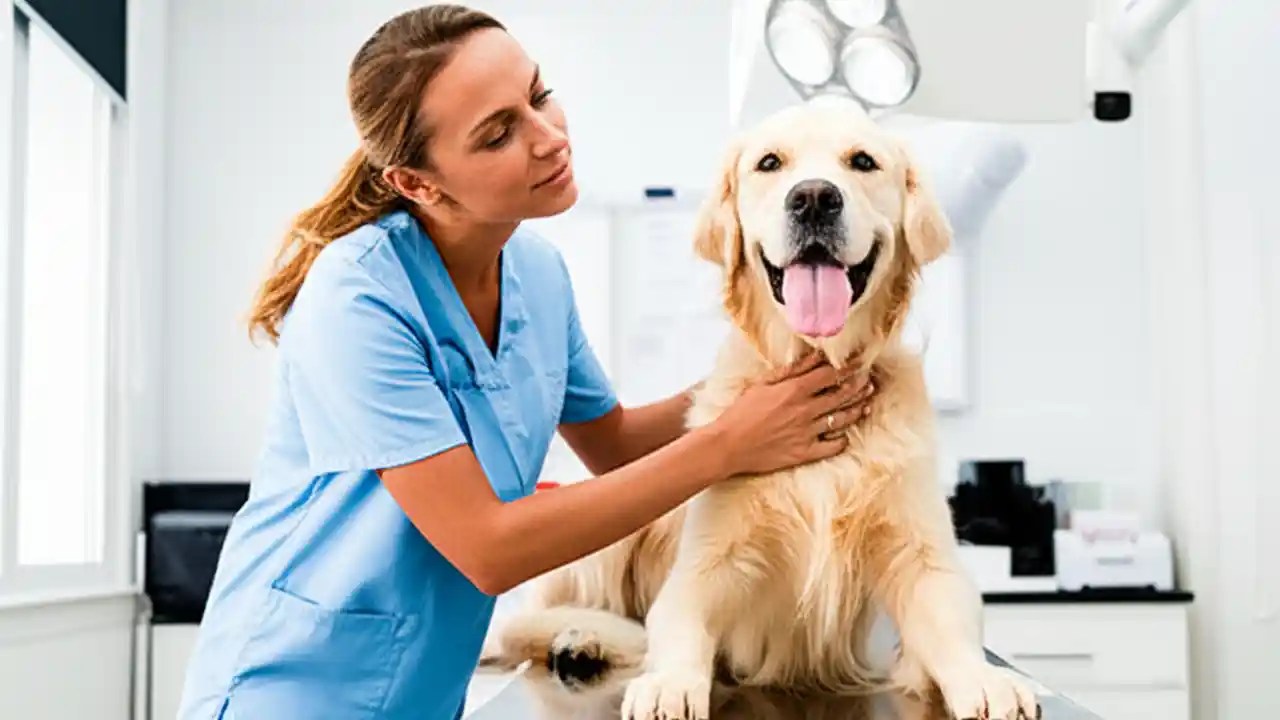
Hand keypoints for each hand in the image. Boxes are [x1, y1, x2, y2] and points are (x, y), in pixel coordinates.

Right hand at [710, 352, 874, 477]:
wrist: (728, 445)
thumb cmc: (741, 412)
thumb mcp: (763, 384)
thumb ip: (791, 370)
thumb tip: (815, 357)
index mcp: (794, 390)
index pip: (831, 374)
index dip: (848, 367)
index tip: (858, 363)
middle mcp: (805, 410)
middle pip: (841, 395)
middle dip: (858, 386)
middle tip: (868, 381)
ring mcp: (807, 433)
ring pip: (841, 419)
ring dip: (857, 410)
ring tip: (866, 403)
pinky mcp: (804, 453)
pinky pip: (832, 447)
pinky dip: (842, 440)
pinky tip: (845, 434)